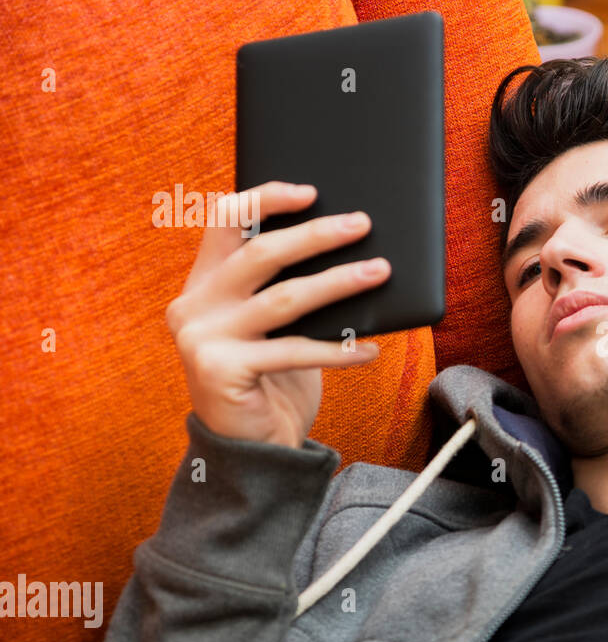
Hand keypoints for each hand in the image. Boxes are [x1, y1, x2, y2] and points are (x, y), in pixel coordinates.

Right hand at [165, 181, 389, 448]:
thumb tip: (350, 246)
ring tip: (380, 271)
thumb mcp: (277, 327)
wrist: (252, 450)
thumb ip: (289, 288)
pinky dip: (338, 349)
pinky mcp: (220, 372)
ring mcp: (202, 339)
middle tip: (362, 223)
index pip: (223, 222)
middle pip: (259, 254)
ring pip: (283, 299)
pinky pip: (293, 351)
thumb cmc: (274, 380)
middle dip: (316, 235)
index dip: (265, 199)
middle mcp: (193, 306)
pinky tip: (371, 347)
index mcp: (202, 285)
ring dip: (339, 283)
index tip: (311, 191)